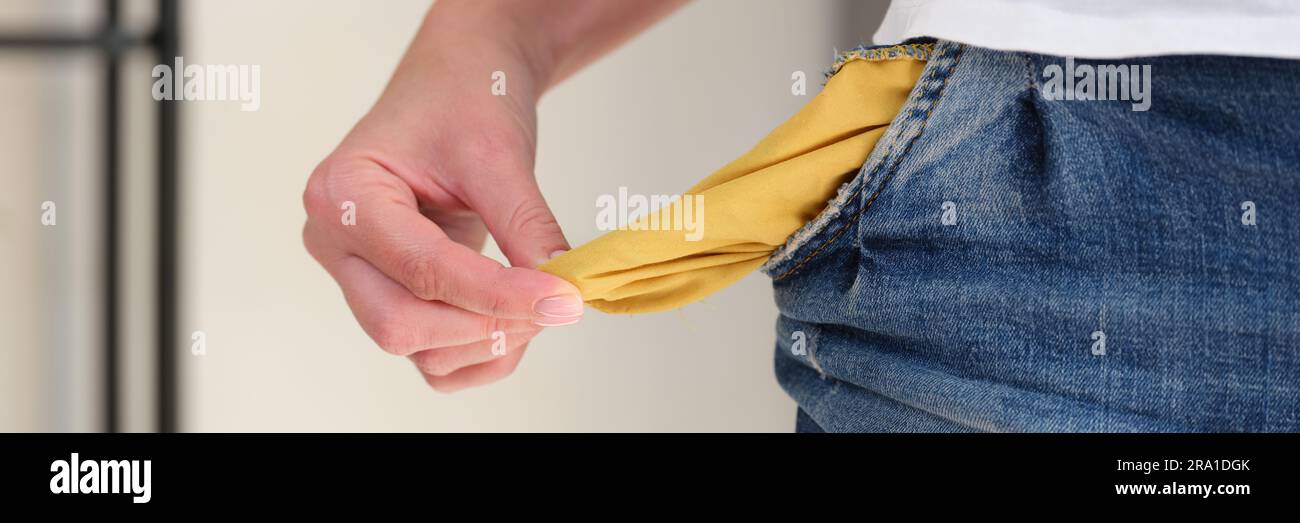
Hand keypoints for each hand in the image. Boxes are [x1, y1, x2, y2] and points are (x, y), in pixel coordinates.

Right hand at [303, 0, 685, 391]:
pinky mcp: (391, 297)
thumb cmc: (465, 100)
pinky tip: (519, 316)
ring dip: (489, 341)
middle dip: (488, 323)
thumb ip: (525, 226)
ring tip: (540, 296)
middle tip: (558, 301)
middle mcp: (336, 244)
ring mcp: (359, 277)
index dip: (497, 293)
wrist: (460, 85)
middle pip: (402, 325)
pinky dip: (482, 352)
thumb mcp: (499, 154)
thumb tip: (561, 295)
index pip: (421, 269)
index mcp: (342, 195)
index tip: (562, 299)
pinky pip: (433, 358)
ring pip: (418, 350)